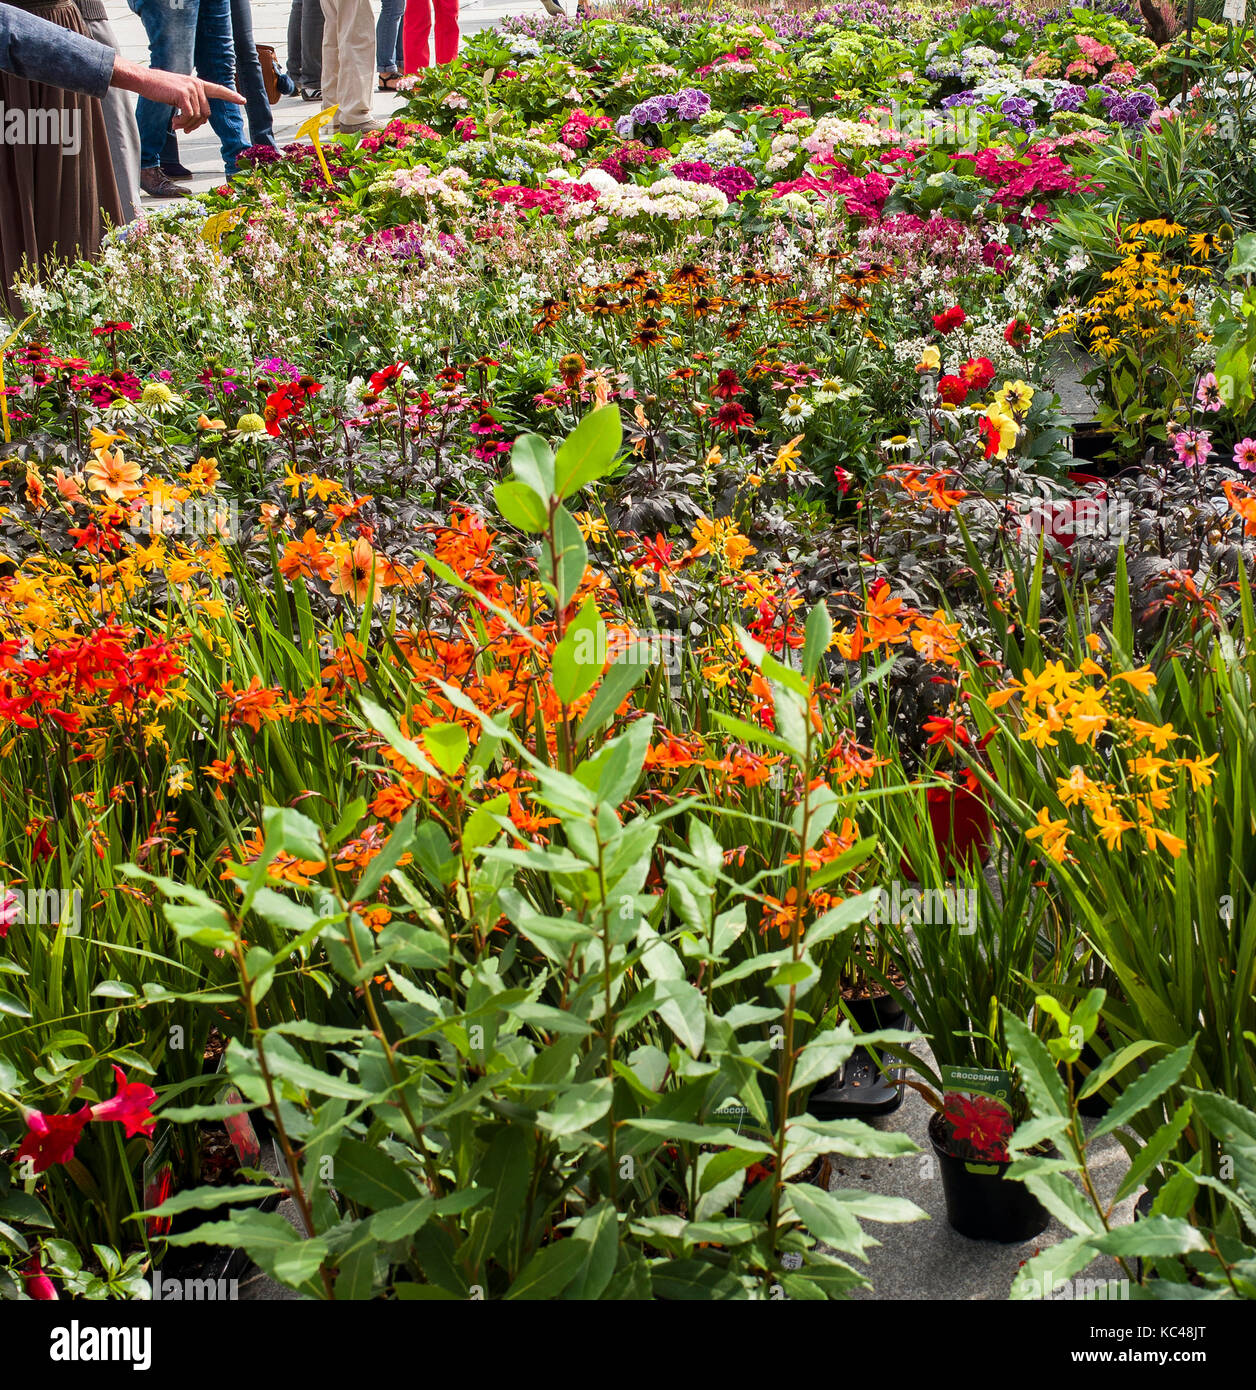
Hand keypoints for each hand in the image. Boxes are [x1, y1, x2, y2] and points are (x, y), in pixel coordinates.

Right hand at [110, 58, 245, 130]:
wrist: (144, 80)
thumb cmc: (159, 88)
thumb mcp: (178, 94)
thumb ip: (191, 103)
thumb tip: (198, 120)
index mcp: (197, 83)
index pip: (218, 89)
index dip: (231, 96)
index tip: (243, 100)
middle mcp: (196, 84)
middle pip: (206, 113)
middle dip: (196, 125)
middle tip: (183, 129)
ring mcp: (191, 88)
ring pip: (198, 116)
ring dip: (187, 125)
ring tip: (175, 125)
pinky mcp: (184, 94)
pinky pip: (189, 116)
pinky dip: (182, 122)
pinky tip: (173, 122)